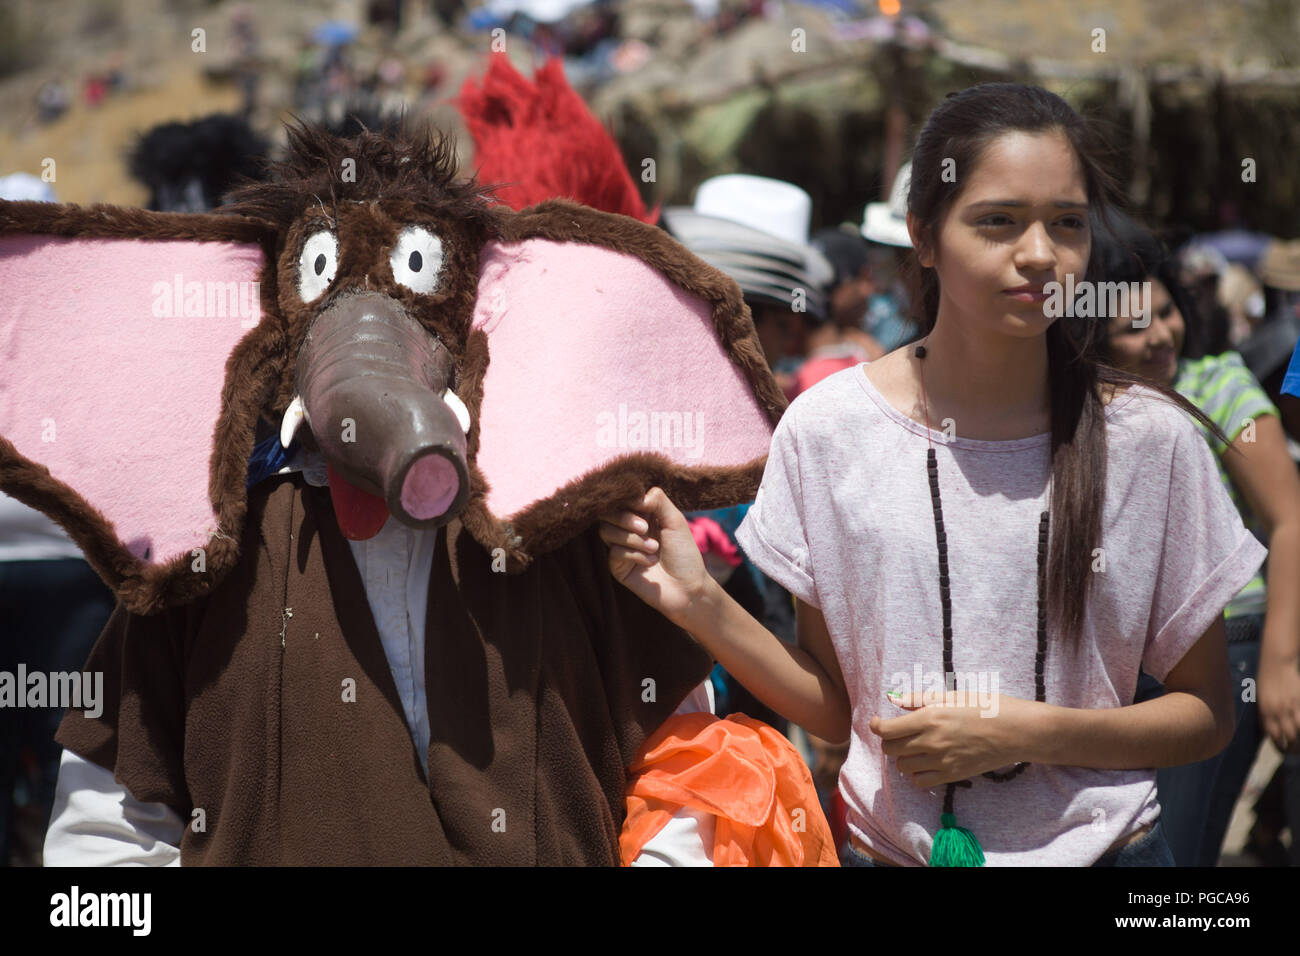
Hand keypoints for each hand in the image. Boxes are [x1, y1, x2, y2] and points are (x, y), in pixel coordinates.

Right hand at [597, 487, 711, 626]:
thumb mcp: (675, 521)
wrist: (687, 588)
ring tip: (654, 548)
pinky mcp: (618, 566)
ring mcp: (622, 547)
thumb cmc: (684, 554)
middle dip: (624, 518)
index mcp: (643, 515)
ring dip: (632, 539)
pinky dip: (634, 554)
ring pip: (606, 532)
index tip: (642, 506)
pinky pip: (614, 552)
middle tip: (645, 528)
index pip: (622, 499)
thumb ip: (657, 500)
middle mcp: (629, 529)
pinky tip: (651, 561)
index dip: (626, 499)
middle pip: (607, 514)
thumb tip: (635, 496)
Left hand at [869, 691, 1036, 788]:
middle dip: (890, 740)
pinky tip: (925, 762)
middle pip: (891, 749)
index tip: (878, 722)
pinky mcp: (952, 775)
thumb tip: (893, 698)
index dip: (876, 725)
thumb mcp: (951, 695)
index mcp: (930, 718)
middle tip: (899, 732)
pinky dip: (916, 773)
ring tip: (915, 746)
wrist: (1016, 731)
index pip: (886, 730)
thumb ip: (919, 698)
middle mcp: (931, 742)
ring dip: (903, 756)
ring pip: (903, 766)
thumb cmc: (986, 706)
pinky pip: (920, 781)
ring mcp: (941, 761)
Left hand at [1258, 655, 1299, 753]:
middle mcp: (1277, 711)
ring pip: (1298, 730)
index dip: (1279, 745)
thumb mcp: (1260, 700)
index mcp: (1264, 711)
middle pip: (1287, 736)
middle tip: (1295, 750)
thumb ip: (1265, 715)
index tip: (1283, 749)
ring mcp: (1290, 706)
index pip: (1273, 735)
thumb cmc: (1266, 682)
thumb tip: (1269, 732)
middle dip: (1292, 746)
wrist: (1275, 664)